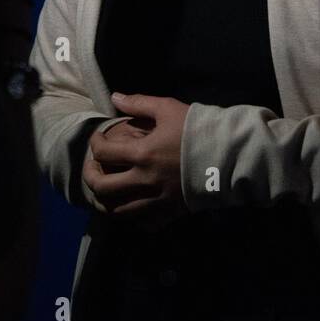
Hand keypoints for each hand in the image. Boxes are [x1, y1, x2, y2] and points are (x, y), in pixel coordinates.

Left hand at [82, 92, 190, 228]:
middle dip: (90, 176)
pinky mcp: (170, 213)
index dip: (94, 144)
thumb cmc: (198, 129)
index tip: (98, 140)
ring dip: (105, 201)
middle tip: (93, 167)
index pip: (103, 152)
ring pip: (118, 211)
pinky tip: (130, 207)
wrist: (230, 155)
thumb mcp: (168, 109)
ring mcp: (157, 201)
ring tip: (105, 191)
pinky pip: (143, 224)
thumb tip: (115, 96)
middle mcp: (145, 181)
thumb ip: (139, 103)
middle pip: (103, 188)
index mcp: (142, 154)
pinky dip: (132, 218)